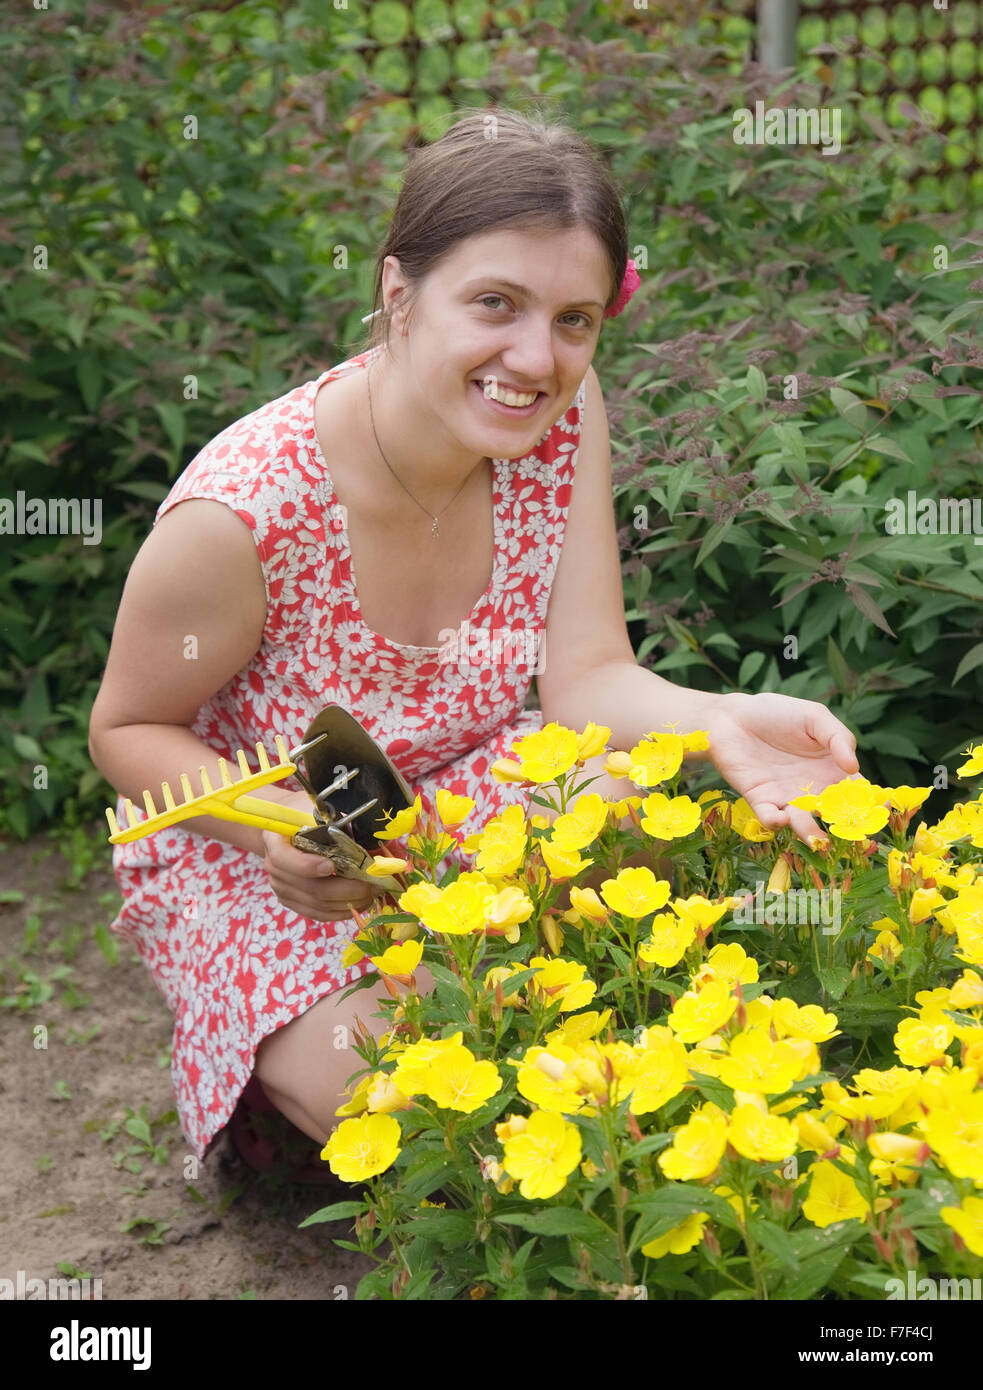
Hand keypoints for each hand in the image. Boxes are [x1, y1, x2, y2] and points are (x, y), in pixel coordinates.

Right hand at [255, 786, 380, 922]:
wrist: (283, 829)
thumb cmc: (302, 816)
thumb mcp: (316, 811)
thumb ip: (334, 823)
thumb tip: (363, 839)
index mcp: (275, 841)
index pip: (285, 859)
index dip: (309, 866)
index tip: (333, 865)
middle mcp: (274, 869)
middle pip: (312, 889)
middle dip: (348, 890)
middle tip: (373, 884)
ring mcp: (282, 889)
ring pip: (318, 906)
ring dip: (349, 903)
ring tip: (372, 894)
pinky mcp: (292, 902)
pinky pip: (318, 914)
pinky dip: (341, 912)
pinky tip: (359, 903)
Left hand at [703, 692, 860, 843]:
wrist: (732, 717)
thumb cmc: (777, 713)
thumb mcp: (814, 717)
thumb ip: (837, 738)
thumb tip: (854, 767)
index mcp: (833, 770)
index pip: (857, 791)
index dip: (871, 801)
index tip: (882, 809)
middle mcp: (814, 789)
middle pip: (833, 815)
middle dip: (845, 827)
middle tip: (854, 836)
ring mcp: (787, 798)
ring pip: (804, 823)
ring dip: (812, 834)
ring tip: (820, 841)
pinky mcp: (760, 800)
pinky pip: (770, 817)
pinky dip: (776, 822)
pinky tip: (782, 817)